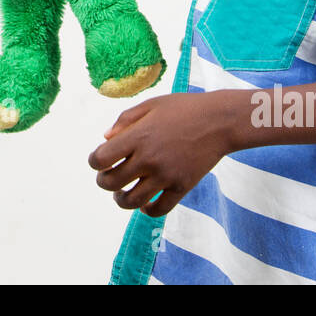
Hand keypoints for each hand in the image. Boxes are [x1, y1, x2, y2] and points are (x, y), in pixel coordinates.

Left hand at [87, 92, 241, 217]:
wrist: (220, 121)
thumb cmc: (184, 108)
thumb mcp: (151, 105)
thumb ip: (125, 120)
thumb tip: (105, 139)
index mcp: (138, 136)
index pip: (101, 159)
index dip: (95, 161)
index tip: (99, 159)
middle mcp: (149, 158)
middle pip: (112, 182)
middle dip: (103, 181)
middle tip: (107, 176)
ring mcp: (166, 175)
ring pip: (132, 201)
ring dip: (120, 200)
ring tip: (121, 194)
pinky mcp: (182, 187)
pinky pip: (159, 209)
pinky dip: (147, 210)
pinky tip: (145, 202)